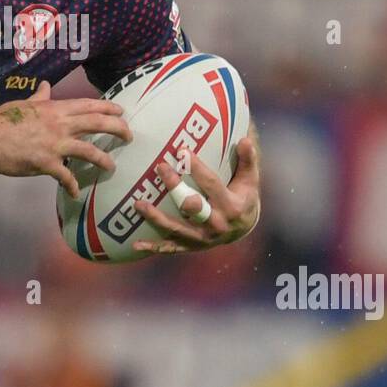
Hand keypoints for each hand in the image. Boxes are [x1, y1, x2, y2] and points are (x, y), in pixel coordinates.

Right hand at [0, 80, 132, 198]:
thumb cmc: (2, 119)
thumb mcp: (23, 104)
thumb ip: (40, 98)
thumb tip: (46, 86)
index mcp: (55, 108)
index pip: (89, 105)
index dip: (108, 107)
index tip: (121, 111)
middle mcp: (60, 124)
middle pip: (97, 124)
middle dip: (117, 129)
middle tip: (129, 136)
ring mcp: (55, 144)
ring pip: (90, 151)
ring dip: (104, 160)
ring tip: (111, 167)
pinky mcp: (46, 163)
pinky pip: (66, 176)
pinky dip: (72, 186)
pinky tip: (76, 193)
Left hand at [131, 130, 260, 254]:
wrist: (243, 228)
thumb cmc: (244, 196)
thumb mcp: (250, 179)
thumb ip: (248, 160)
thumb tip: (245, 139)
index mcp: (231, 206)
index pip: (211, 184)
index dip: (196, 167)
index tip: (182, 150)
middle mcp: (216, 224)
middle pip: (192, 206)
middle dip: (175, 188)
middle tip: (160, 167)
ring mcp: (203, 238)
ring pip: (177, 229)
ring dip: (156, 218)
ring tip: (138, 204)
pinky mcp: (192, 246)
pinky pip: (171, 248)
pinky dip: (153, 247)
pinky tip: (135, 244)